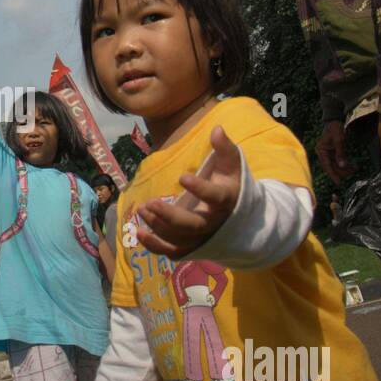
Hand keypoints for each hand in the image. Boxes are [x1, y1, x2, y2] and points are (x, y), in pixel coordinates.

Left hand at [136, 125, 240, 258]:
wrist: (242, 216)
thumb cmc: (232, 184)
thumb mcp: (232, 164)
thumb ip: (224, 148)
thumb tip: (216, 128)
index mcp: (226, 201)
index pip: (215, 198)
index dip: (200, 190)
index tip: (182, 176)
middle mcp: (215, 223)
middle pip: (193, 225)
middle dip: (170, 216)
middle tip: (150, 203)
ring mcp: (203, 238)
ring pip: (180, 239)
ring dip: (158, 227)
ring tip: (142, 209)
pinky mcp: (192, 247)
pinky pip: (173, 252)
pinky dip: (155, 246)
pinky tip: (138, 233)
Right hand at [315, 120, 354, 184]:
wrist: (335, 120)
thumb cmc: (335, 128)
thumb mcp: (339, 140)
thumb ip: (340, 153)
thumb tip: (342, 166)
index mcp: (321, 151)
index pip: (327, 165)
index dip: (333, 174)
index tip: (338, 182)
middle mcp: (323, 153)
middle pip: (332, 167)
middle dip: (342, 171)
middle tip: (353, 172)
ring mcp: (327, 153)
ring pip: (335, 165)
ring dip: (344, 168)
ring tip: (355, 169)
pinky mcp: (332, 152)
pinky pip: (338, 161)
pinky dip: (345, 164)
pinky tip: (352, 166)